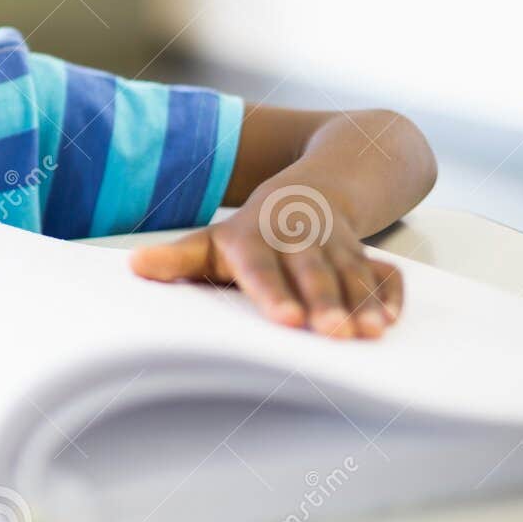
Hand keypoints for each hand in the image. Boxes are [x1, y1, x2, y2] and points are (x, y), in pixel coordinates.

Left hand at [128, 190, 403, 338]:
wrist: (313, 187)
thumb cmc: (253, 231)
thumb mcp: (214, 242)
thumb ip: (178, 259)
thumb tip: (133, 267)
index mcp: (254, 237)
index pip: (261, 267)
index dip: (273, 292)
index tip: (284, 319)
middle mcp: (297, 237)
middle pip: (312, 270)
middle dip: (324, 301)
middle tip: (333, 333)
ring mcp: (335, 243)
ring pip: (351, 271)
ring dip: (360, 301)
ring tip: (367, 333)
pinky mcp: (366, 252)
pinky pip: (383, 271)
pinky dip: (388, 294)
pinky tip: (389, 319)